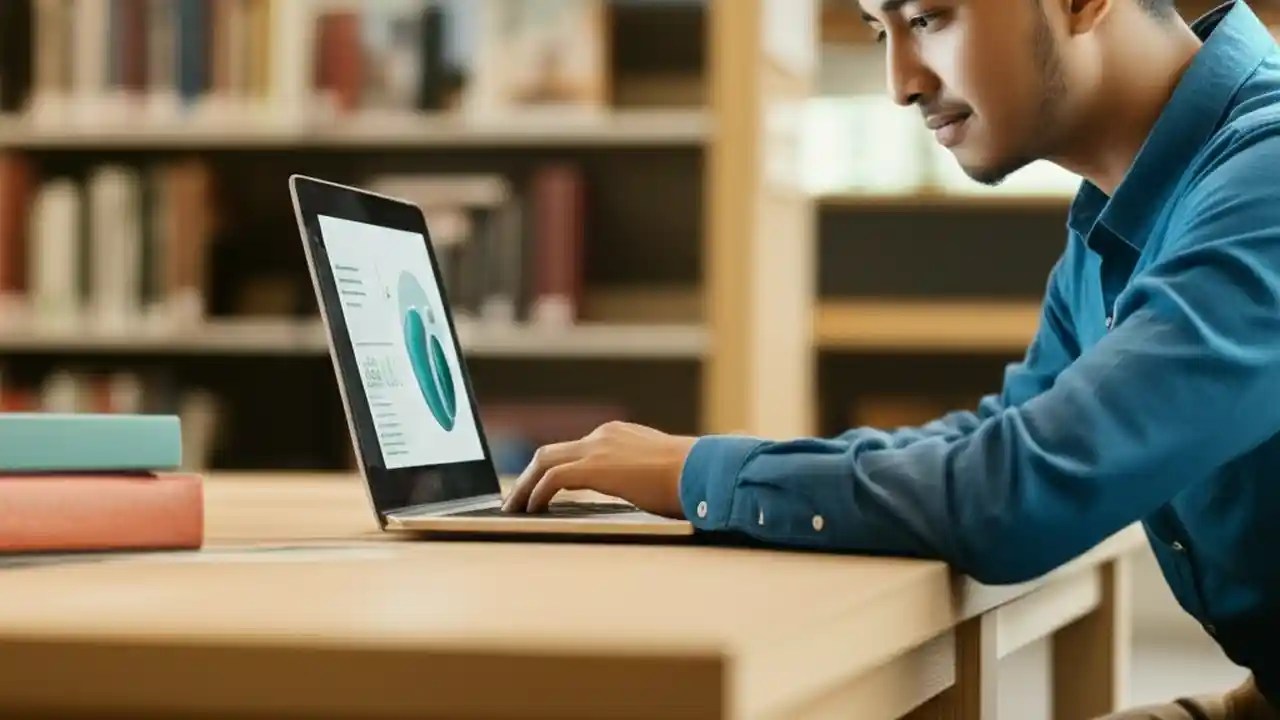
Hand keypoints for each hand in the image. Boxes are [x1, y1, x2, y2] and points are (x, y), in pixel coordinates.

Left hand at [501, 421, 697, 518]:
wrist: (703, 470)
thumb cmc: (691, 477)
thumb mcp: (658, 471)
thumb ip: (638, 476)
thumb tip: (637, 491)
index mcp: (617, 435)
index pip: (575, 450)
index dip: (553, 470)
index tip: (542, 489)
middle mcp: (603, 436)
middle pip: (550, 452)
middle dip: (530, 476)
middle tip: (517, 499)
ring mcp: (597, 448)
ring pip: (544, 462)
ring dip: (525, 486)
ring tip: (515, 508)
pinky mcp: (595, 467)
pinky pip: (553, 478)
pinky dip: (538, 493)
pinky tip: (533, 510)